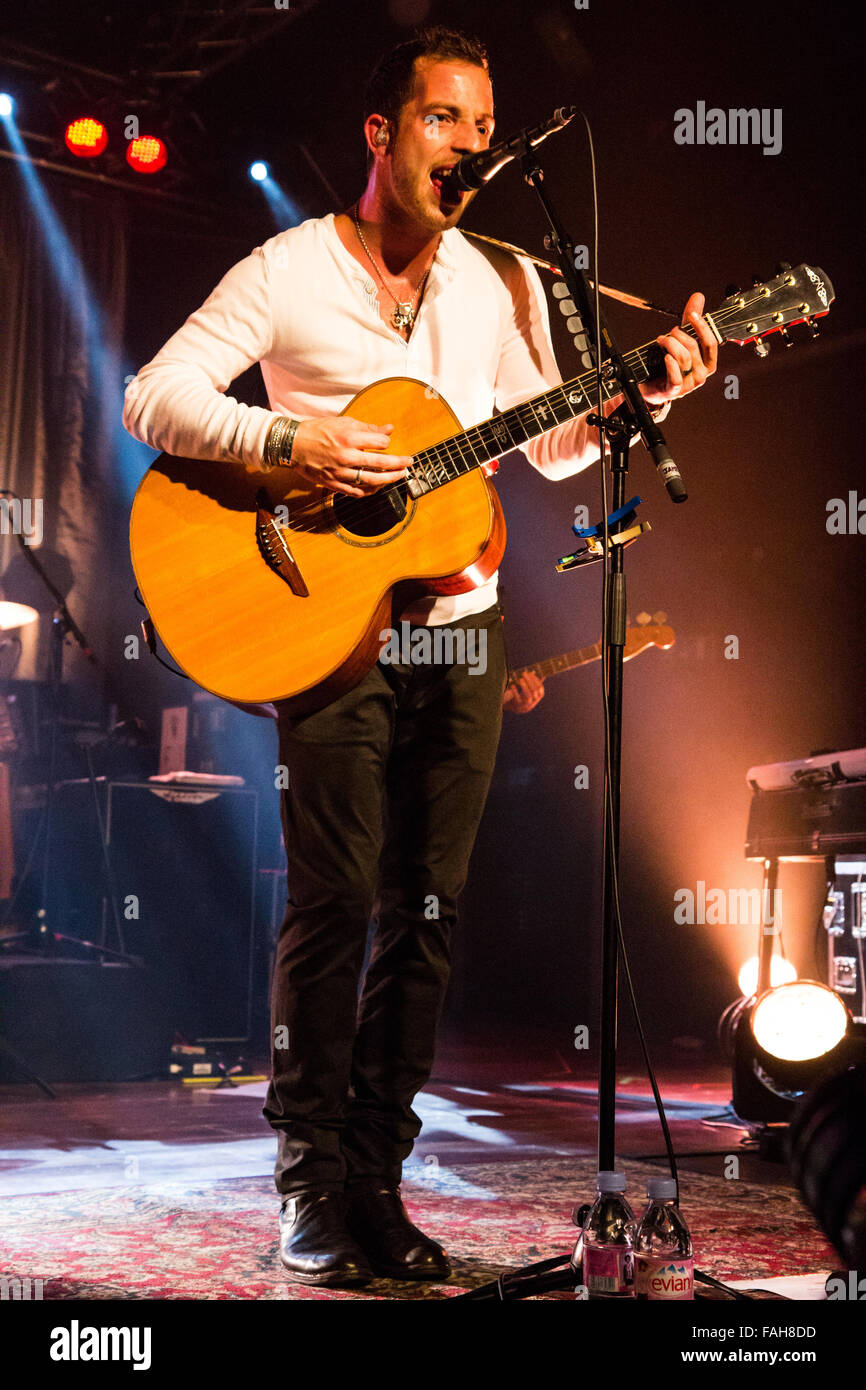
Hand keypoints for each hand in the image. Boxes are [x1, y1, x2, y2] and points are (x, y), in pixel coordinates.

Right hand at [290, 416, 413, 496]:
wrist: (293, 445)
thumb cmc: (317, 431)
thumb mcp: (342, 422)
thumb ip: (367, 428)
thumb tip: (388, 429)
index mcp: (349, 438)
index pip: (380, 444)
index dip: (386, 443)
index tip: (385, 444)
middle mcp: (346, 456)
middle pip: (381, 464)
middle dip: (399, 464)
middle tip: (409, 463)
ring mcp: (340, 472)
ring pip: (372, 480)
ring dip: (389, 479)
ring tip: (399, 476)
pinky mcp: (334, 484)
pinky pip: (356, 491)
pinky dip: (369, 490)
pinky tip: (377, 487)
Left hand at [502, 671, 544, 713]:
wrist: (515, 706)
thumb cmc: (524, 694)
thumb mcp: (530, 689)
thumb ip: (535, 682)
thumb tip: (542, 674)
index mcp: (538, 696)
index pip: (540, 687)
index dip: (536, 680)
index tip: (531, 673)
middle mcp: (534, 701)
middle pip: (534, 690)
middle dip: (529, 681)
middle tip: (524, 673)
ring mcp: (527, 704)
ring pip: (528, 696)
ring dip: (524, 686)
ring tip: (520, 679)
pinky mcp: (519, 706)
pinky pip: (517, 699)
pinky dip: (515, 692)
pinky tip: (512, 685)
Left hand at [640, 291, 718, 405]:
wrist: (653, 388)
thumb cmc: (670, 364)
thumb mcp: (681, 341)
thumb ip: (690, 321)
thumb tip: (698, 296)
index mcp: (708, 363)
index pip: (711, 343)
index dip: (702, 327)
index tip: (692, 314)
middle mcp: (702, 375)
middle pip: (694, 348)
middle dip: (679, 334)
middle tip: (670, 331)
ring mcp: (689, 384)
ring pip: (683, 357)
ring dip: (669, 344)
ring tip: (661, 340)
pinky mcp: (675, 391)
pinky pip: (676, 376)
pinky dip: (669, 364)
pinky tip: (664, 356)